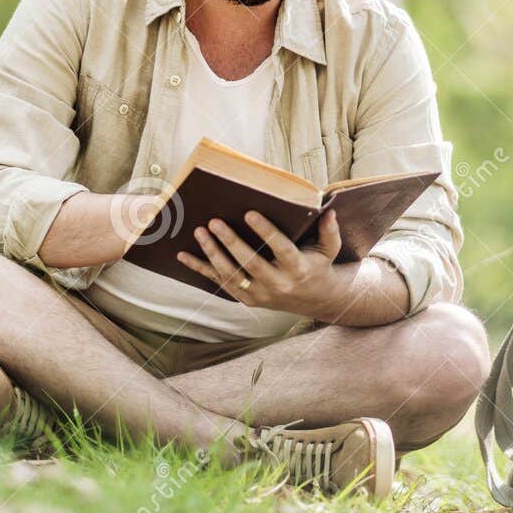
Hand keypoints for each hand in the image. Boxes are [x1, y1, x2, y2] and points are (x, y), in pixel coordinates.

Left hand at [176, 209, 345, 316]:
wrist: (314, 301)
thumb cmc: (318, 267)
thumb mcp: (329, 251)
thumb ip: (330, 232)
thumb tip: (328, 211)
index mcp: (297, 269)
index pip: (280, 248)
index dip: (265, 231)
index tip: (249, 213)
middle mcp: (278, 284)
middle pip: (250, 263)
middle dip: (230, 242)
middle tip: (214, 221)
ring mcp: (260, 295)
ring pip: (232, 275)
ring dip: (213, 253)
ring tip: (200, 232)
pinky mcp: (247, 300)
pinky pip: (220, 283)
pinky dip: (200, 269)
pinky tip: (183, 255)